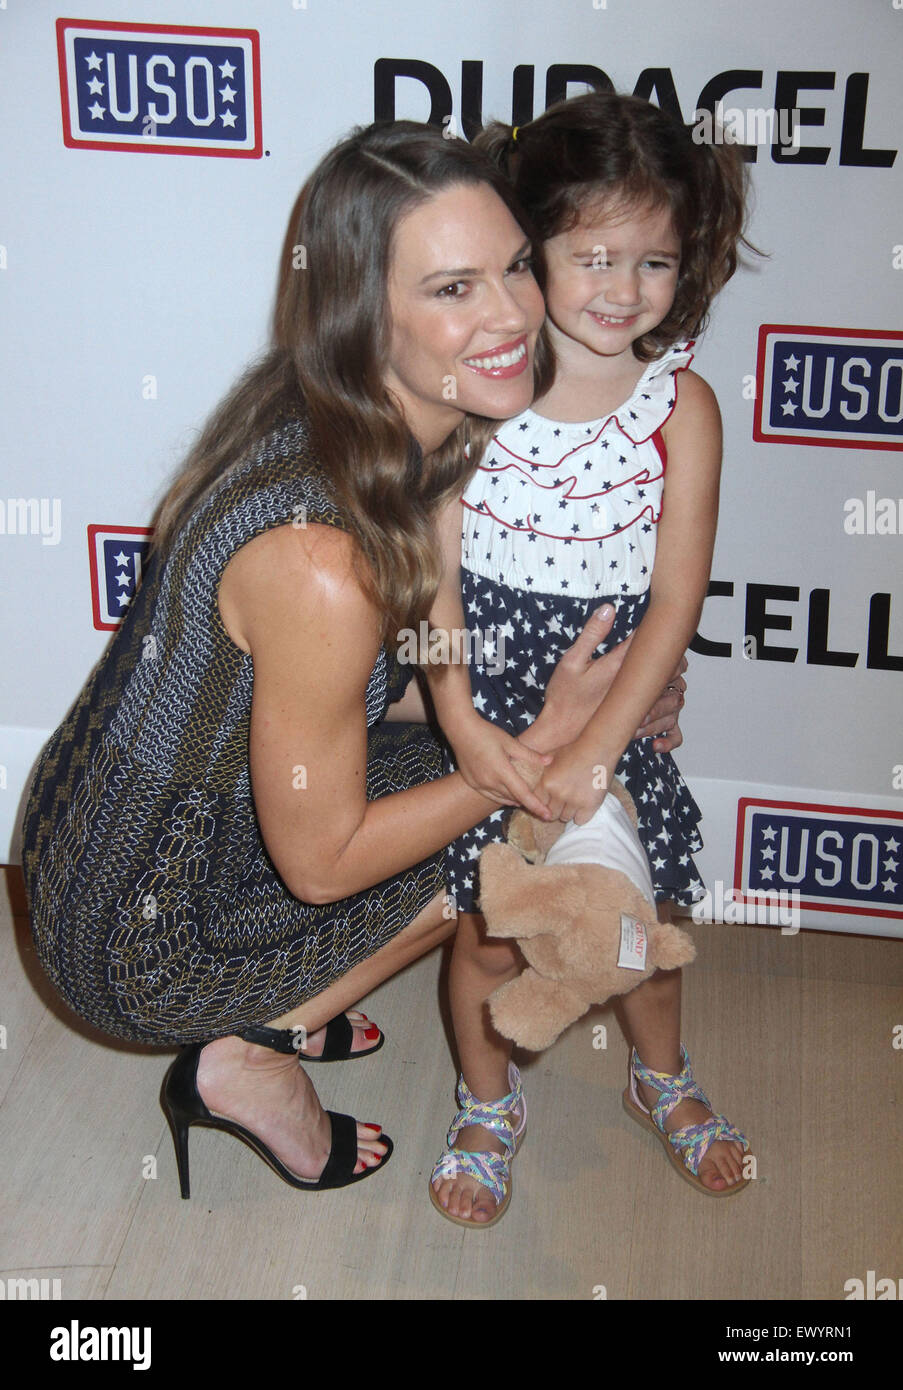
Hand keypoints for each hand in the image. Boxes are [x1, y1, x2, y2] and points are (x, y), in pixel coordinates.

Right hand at [449, 713, 553, 818]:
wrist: (460, 730)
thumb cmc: (487, 733)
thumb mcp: (510, 742)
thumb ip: (530, 754)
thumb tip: (549, 761)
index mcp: (501, 771)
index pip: (523, 794)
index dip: (536, 806)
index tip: (547, 815)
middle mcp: (490, 782)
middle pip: (513, 798)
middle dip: (526, 802)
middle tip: (539, 803)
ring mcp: (479, 784)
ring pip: (501, 799)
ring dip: (514, 800)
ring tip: (524, 800)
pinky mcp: (472, 783)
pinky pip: (490, 795)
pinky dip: (500, 797)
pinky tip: (506, 795)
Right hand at [528, 605, 687, 753]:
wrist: (563, 733)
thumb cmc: (564, 697)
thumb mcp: (571, 661)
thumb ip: (591, 634)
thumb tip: (608, 609)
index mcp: (619, 665)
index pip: (648, 640)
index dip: (656, 625)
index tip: (658, 614)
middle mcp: (634, 683)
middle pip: (667, 662)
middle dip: (670, 649)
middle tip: (666, 636)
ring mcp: (638, 700)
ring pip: (671, 683)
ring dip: (673, 671)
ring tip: (669, 659)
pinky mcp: (638, 714)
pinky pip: (665, 702)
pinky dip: (667, 691)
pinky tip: (660, 685)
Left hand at [533, 738, 611, 825]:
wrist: (598, 747)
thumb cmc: (574, 749)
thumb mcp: (551, 758)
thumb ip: (540, 773)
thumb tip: (527, 782)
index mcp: (547, 783)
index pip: (538, 804)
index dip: (543, 803)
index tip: (548, 801)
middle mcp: (559, 794)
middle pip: (551, 814)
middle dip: (555, 809)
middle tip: (561, 802)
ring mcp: (575, 801)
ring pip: (565, 818)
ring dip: (568, 811)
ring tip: (573, 801)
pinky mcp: (590, 805)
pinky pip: (580, 820)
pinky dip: (580, 815)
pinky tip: (582, 805)